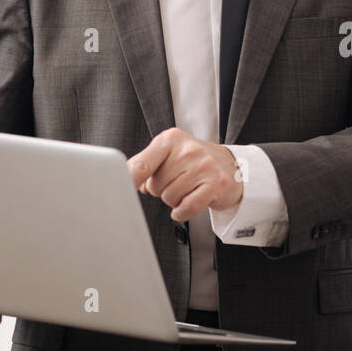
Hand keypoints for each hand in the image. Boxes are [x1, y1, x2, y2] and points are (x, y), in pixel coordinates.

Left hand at [128, 127, 243, 221]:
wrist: (232, 167)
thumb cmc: (194, 162)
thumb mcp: (168, 154)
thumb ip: (145, 164)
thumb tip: (128, 182)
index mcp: (170, 139)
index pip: (141, 165)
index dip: (128, 181)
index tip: (118, 191)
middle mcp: (188, 149)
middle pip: (155, 186)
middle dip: (161, 190)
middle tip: (176, 182)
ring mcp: (204, 166)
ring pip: (170, 198)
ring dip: (174, 200)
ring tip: (187, 189)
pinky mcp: (216, 184)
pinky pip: (187, 207)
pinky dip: (182, 212)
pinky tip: (187, 205)